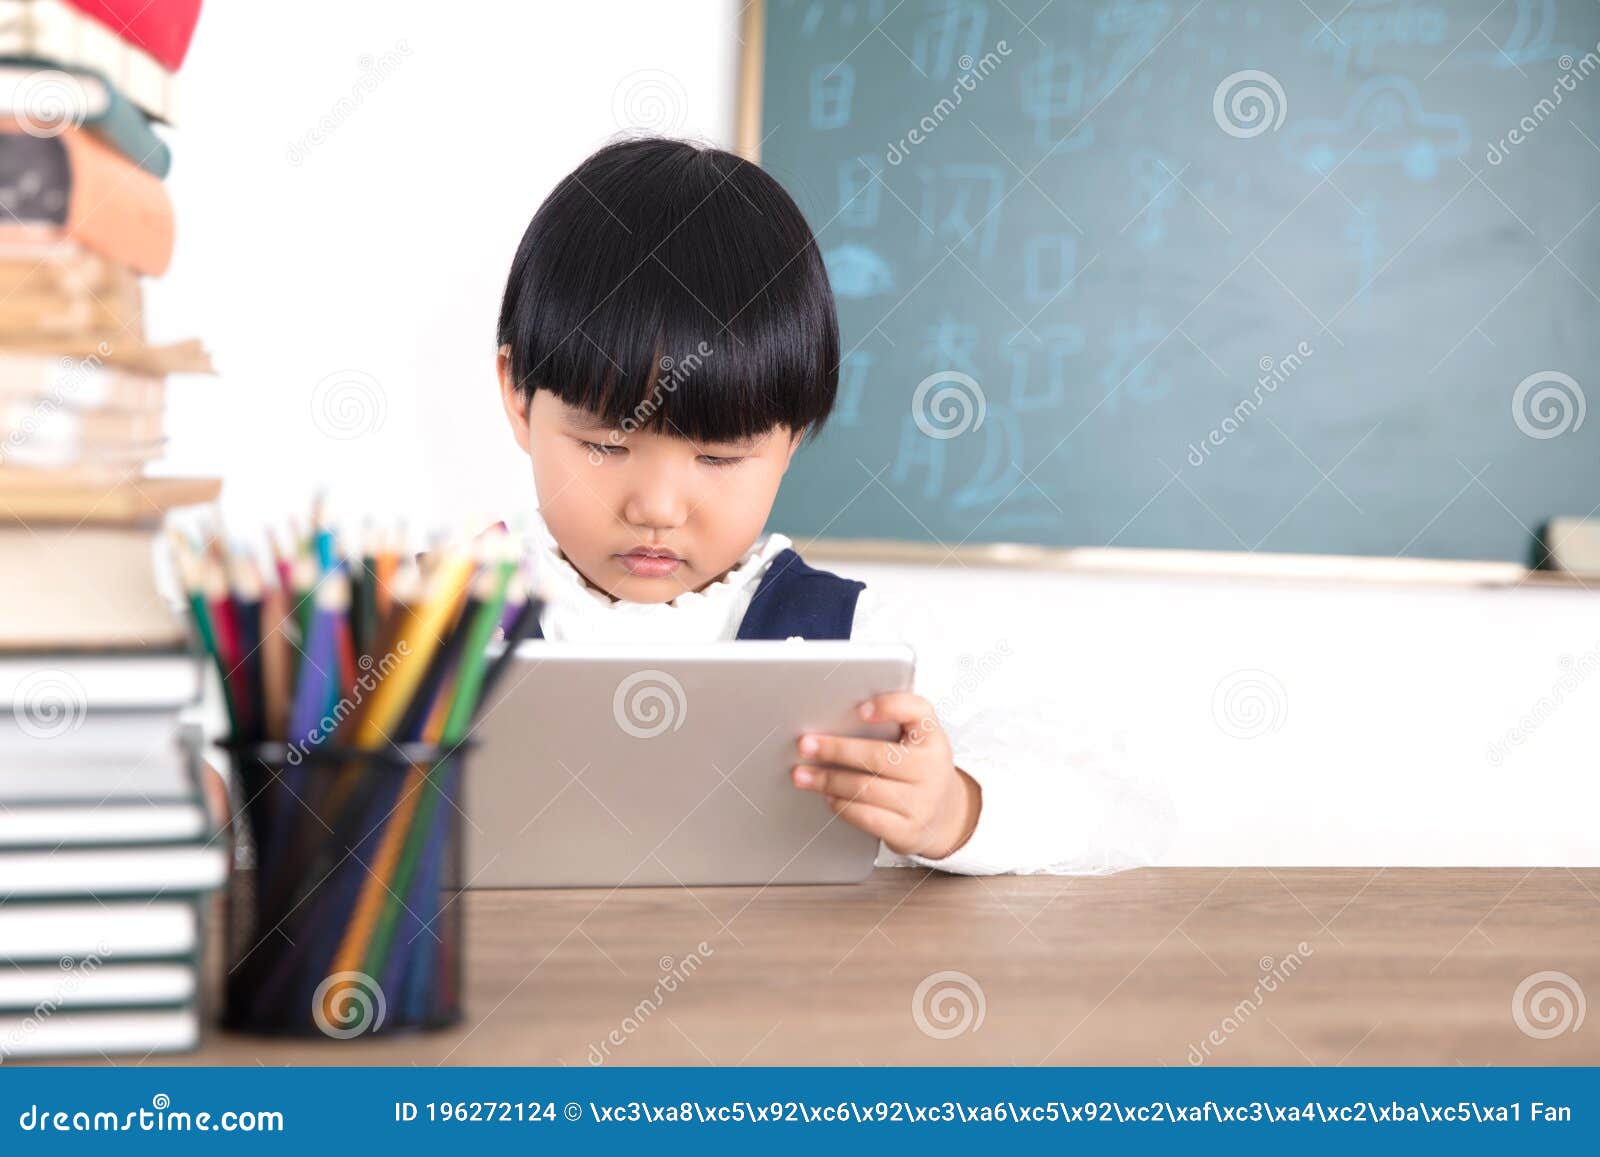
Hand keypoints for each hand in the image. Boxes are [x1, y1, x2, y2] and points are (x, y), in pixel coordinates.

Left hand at [791, 692, 980, 859]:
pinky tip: (827, 797)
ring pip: (865, 788)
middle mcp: (932, 769)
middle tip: (805, 746)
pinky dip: (842, 805)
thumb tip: (839, 719)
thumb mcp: (918, 741)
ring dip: (828, 780)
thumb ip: (891, 722)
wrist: (944, 816)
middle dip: (835, 750)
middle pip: (877, 756)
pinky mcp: (907, 830)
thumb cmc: (919, 770)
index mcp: (932, 738)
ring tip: (803, 775)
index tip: (861, 710)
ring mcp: (922, 802)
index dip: (890, 707)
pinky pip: (866, 817)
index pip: (918, 713)